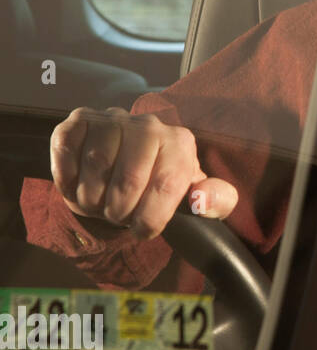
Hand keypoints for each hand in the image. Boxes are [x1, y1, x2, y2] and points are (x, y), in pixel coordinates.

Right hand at [50, 106, 237, 239]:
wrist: (126, 168)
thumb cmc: (163, 187)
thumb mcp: (198, 198)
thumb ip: (216, 200)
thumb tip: (201, 200)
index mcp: (180, 143)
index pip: (166, 185)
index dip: (150, 218)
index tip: (143, 230)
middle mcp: (147, 125)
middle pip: (128, 180)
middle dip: (120, 212)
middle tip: (118, 216)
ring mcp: (112, 119)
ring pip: (96, 167)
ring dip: (92, 199)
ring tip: (100, 203)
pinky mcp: (79, 122)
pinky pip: (66, 151)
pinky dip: (68, 179)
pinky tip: (79, 186)